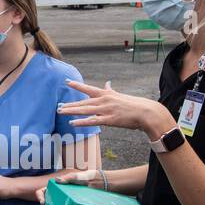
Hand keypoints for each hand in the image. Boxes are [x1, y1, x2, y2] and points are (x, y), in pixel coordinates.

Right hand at [34, 169, 98, 204]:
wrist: (95, 183)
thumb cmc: (84, 177)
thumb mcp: (75, 176)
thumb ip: (67, 178)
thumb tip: (57, 180)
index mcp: (56, 186)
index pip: (42, 191)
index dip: (40, 196)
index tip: (43, 202)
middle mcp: (58, 193)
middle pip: (48, 200)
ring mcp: (64, 199)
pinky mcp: (71, 204)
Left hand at [58, 80, 173, 134]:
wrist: (146, 112)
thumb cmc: (134, 105)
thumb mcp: (120, 95)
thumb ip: (111, 90)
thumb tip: (108, 83)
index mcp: (107, 94)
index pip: (89, 89)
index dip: (78, 85)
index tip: (67, 82)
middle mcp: (105, 100)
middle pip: (84, 101)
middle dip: (70, 104)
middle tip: (58, 105)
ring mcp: (106, 110)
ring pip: (85, 110)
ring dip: (72, 111)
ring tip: (60, 112)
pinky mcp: (109, 120)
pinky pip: (92, 121)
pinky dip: (82, 122)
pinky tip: (72, 123)